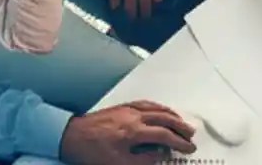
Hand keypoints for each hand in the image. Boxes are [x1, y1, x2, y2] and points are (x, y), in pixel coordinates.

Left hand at [58, 101, 195, 164]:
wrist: (70, 136)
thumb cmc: (93, 153)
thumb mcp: (119, 164)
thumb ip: (143, 160)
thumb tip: (161, 155)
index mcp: (134, 131)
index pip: (165, 135)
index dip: (180, 143)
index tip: (190, 148)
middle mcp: (134, 116)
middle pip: (164, 118)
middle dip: (180, 126)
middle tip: (191, 135)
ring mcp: (128, 109)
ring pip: (156, 108)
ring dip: (172, 115)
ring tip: (181, 122)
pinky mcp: (121, 107)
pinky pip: (145, 103)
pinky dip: (157, 106)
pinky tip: (161, 110)